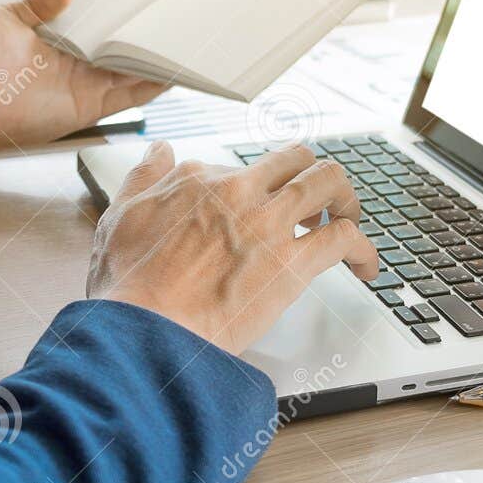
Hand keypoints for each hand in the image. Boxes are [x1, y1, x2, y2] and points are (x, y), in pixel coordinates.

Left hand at [0, 0, 165, 157]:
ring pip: (133, 72)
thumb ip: (37, 4)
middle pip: (124, 49)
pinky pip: (129, 97)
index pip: (101, 27)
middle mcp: (81, 65)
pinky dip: (151, 87)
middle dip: (146, 36)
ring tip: (184, 42)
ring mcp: (89, 86)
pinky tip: (172, 74)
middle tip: (173, 15)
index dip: (121, 15)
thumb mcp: (7, 18)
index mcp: (64, 42)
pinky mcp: (91, 106)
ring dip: (156, 61)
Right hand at [86, 142, 379, 354]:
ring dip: (346, 197)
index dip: (252, 189)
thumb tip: (159, 151)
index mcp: (196, 179)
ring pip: (328, 182)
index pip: (239, 167)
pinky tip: (365, 266)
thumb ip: (142, 179)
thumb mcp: (118, 218)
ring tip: (350, 218)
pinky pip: (344, 239)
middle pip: (294, 159)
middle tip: (319, 201)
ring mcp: (268, 223)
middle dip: (311, 174)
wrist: (146, 331)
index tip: (258, 208)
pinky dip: (363, 249)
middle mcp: (237, 190)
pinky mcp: (293, 262)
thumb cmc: (128, 288)